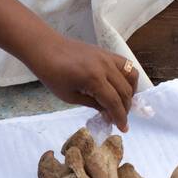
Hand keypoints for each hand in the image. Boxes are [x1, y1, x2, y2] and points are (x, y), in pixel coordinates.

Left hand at [26, 34, 140, 131]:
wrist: (46, 49)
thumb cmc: (52, 74)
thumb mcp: (70, 96)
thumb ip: (93, 104)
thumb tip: (109, 114)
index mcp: (93, 79)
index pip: (114, 102)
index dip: (120, 117)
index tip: (124, 128)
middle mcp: (105, 67)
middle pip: (124, 91)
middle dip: (125, 108)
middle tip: (120, 118)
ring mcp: (107, 57)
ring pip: (131, 76)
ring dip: (131, 92)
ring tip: (123, 102)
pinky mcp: (106, 53)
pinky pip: (126, 64)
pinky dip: (129, 77)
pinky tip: (122, 86)